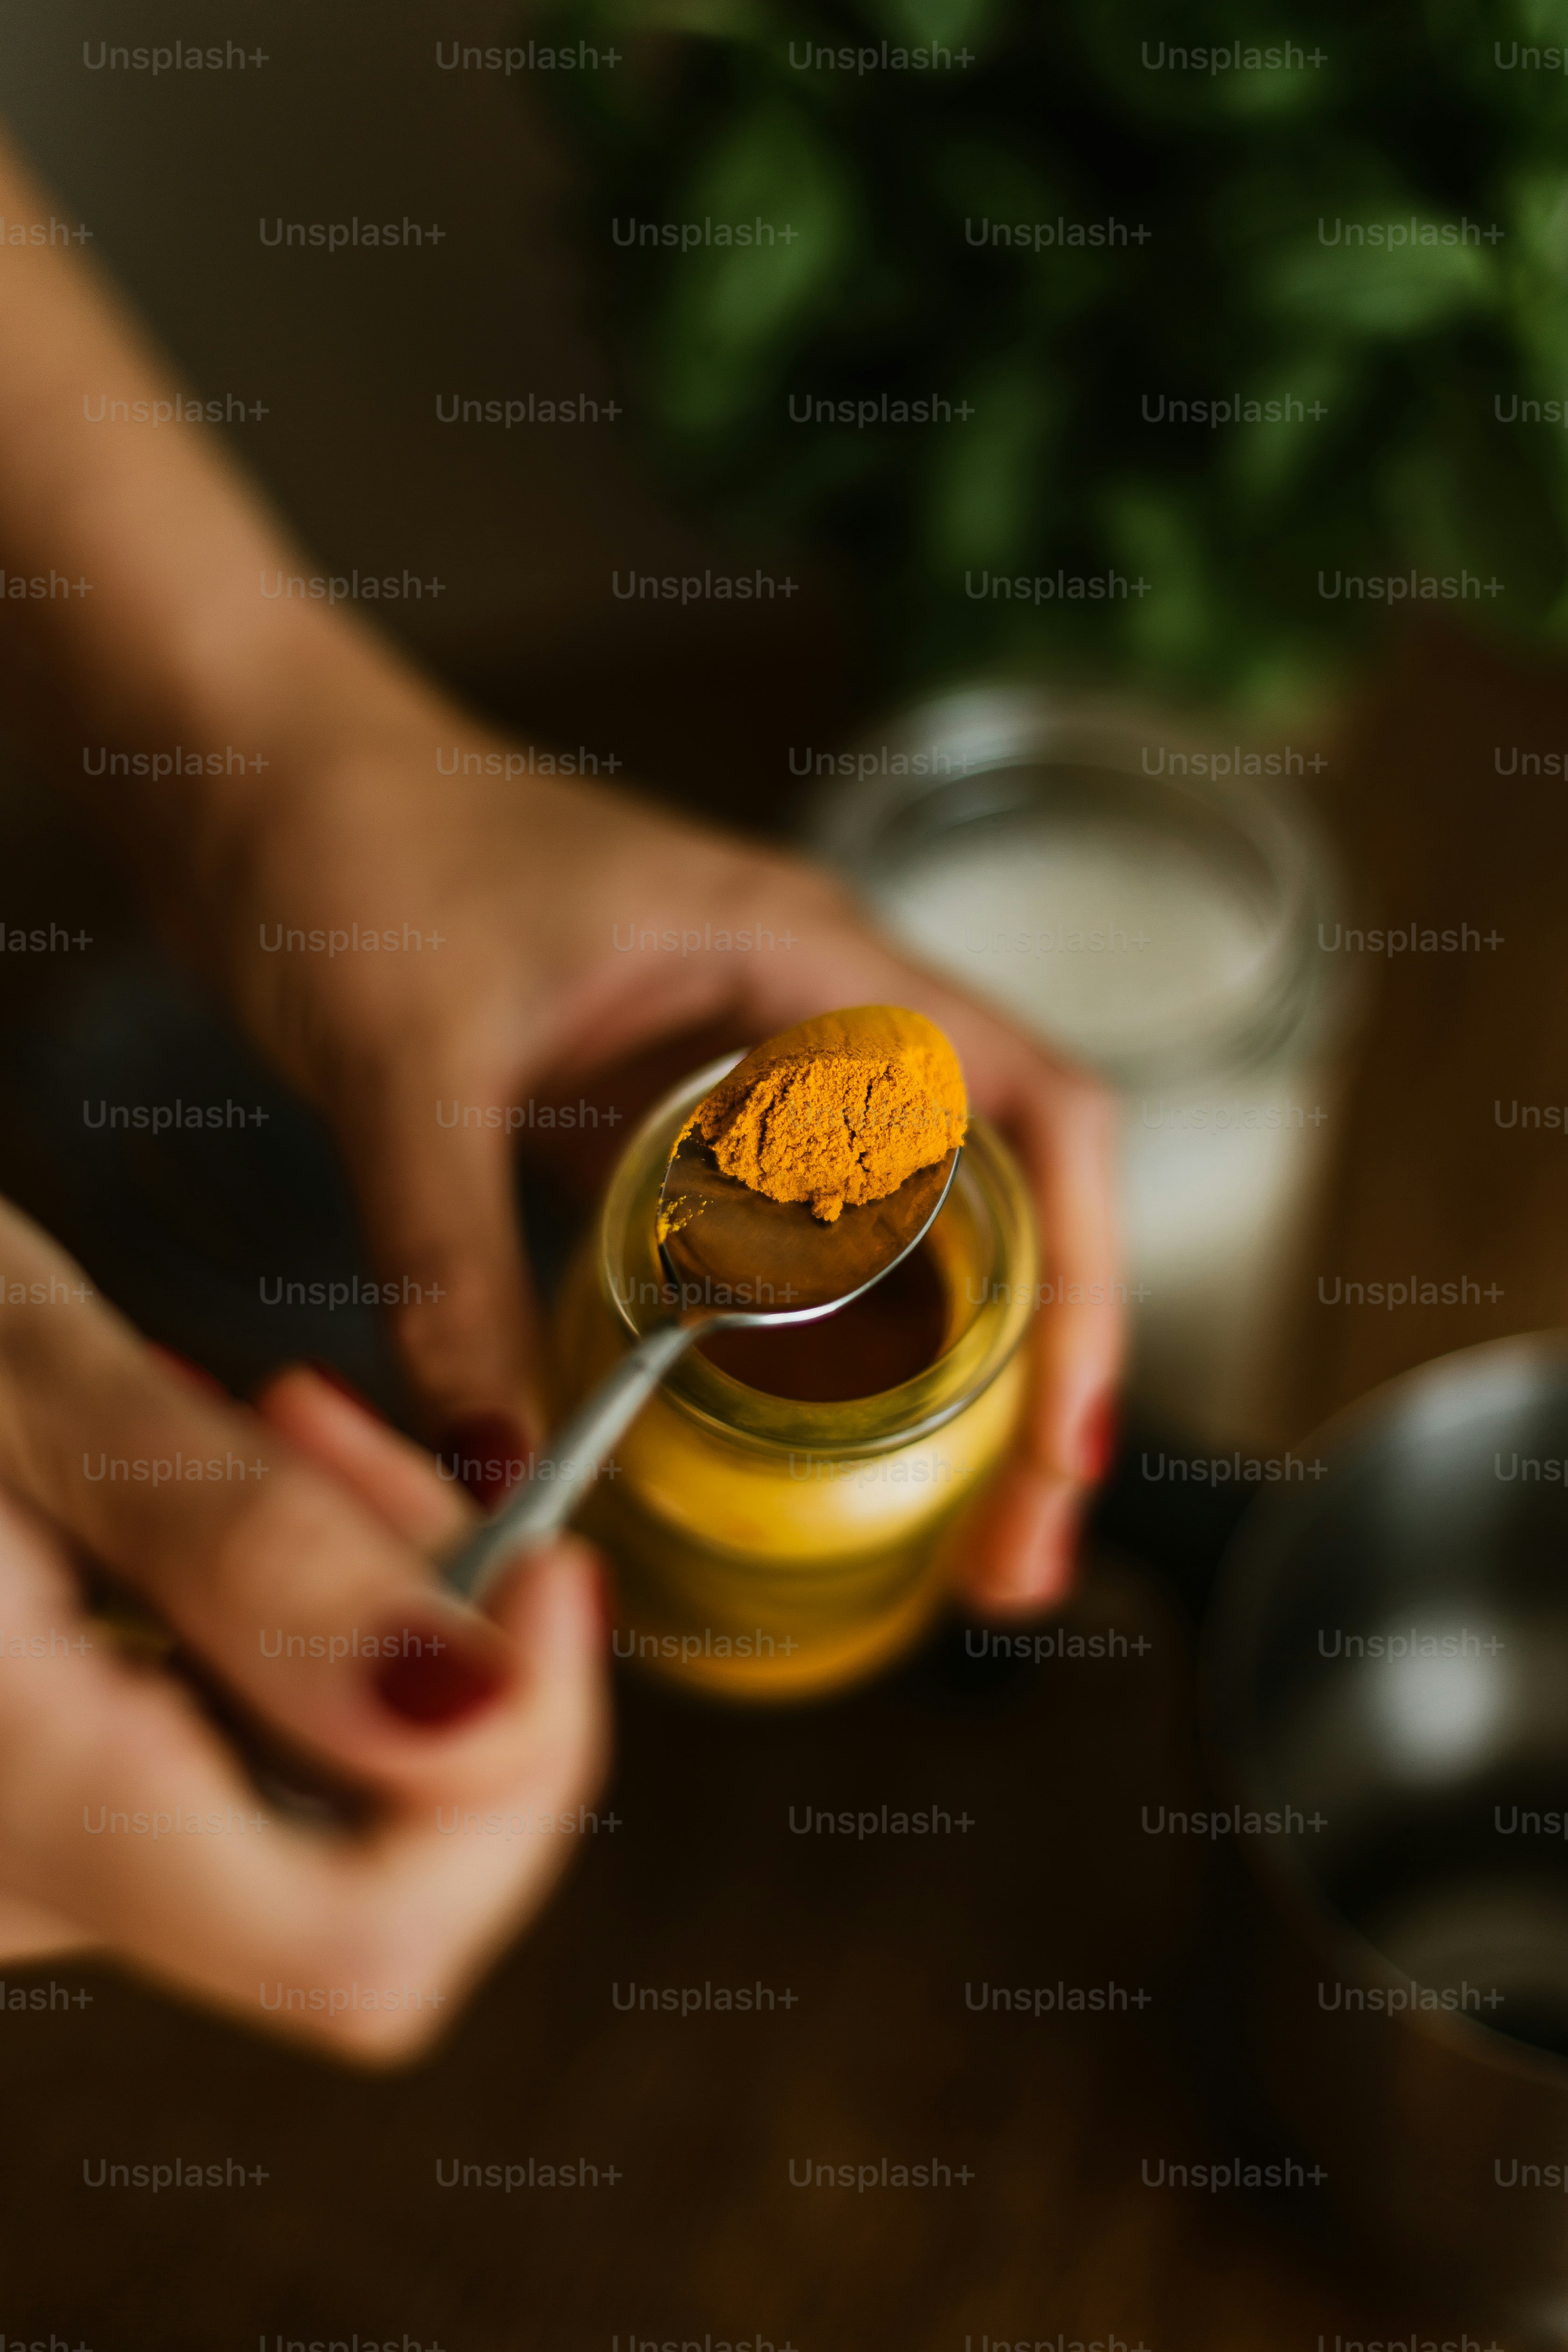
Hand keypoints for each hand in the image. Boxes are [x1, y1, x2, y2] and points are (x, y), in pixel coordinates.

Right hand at [0, 1195, 604, 2057]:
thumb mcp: (31, 1395)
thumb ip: (255, 1562)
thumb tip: (484, 1717)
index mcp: (15, 1814)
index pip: (370, 1950)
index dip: (517, 1768)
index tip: (547, 1567)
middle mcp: (12, 1895)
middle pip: (374, 1872)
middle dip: (433, 1644)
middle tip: (336, 1435)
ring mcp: (26, 1870)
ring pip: (318, 1806)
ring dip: (355, 1608)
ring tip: (254, 1419)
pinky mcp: (38, 1814)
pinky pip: (232, 1768)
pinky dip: (276, 1630)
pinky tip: (203, 1491)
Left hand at [180, 670, 1120, 1614]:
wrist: (255, 776)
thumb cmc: (349, 845)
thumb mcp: (406, 1062)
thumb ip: (446, 1258)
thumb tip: (495, 1463)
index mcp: (807, 958)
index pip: (1036, 1110)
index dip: (1084, 1277)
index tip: (1064, 1433)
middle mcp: (809, 1019)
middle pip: (1001, 1208)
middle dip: (1031, 1386)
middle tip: (1008, 1557)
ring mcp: (744, 1082)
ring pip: (911, 1245)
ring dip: (941, 1396)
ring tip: (950, 1549)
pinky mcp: (668, 1133)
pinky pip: (788, 1261)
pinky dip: (821, 1367)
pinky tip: (802, 1468)